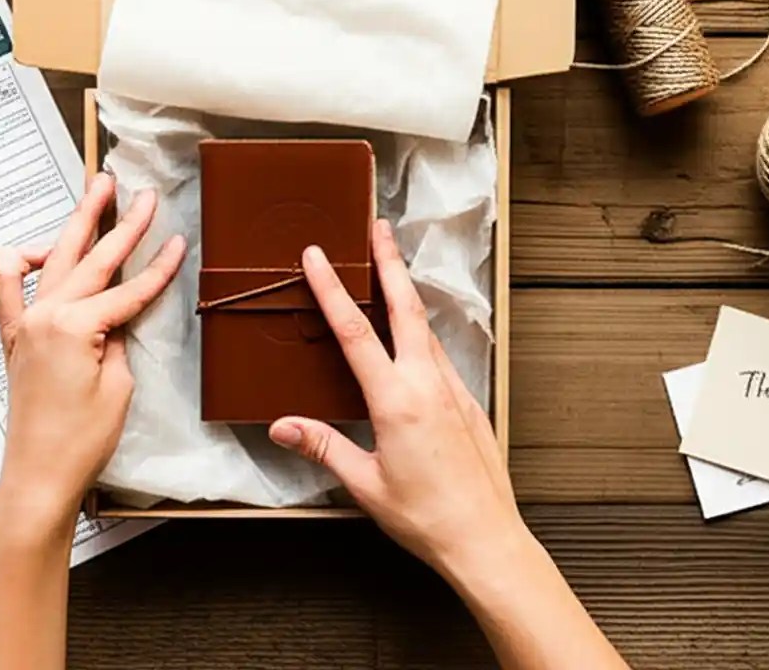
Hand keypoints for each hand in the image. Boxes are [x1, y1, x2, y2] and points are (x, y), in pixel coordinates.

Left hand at [0, 174, 185, 526]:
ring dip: (76, 225)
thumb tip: (117, 318)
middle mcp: (45, 316)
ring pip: (53, 259)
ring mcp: (25, 325)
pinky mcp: (14, 339)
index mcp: (75, 327)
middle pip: (92, 260)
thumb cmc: (79, 441)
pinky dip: (18, 264)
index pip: (129, 289)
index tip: (180, 242)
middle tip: (144, 196)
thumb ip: (119, 340)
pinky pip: (7, 289)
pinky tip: (33, 249)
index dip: (160, 267)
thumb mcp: (119, 386)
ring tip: (94, 194)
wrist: (39, 475)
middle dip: (123, 225)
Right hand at [268, 219, 526, 575]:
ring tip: (391, 270)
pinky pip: (440, 358)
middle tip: (377, 228)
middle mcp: (429, 385)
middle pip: (405, 308)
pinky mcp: (469, 404)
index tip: (318, 258)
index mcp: (397, 401)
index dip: (333, 291)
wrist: (485, 539)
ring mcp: (454, 391)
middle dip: (389, 263)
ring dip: (407, 295)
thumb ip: (324, 446)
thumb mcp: (364, 484)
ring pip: (426, 329)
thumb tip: (284, 425)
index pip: (355, 332)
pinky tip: (414, 338)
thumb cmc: (426, 517)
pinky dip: (422, 335)